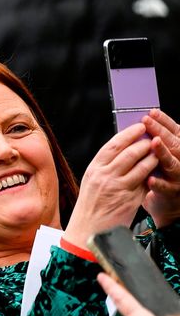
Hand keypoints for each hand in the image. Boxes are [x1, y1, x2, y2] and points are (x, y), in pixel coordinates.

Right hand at [64, 123, 157, 247]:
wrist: (88, 231)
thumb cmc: (90, 206)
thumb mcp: (91, 181)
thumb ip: (105, 167)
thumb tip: (124, 150)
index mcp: (94, 169)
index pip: (113, 144)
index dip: (129, 133)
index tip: (140, 127)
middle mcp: (105, 176)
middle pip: (129, 152)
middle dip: (144, 143)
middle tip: (153, 137)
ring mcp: (118, 188)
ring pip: (141, 165)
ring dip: (152, 157)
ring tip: (157, 152)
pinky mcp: (130, 200)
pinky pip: (146, 182)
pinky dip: (153, 174)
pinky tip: (157, 170)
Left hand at [142, 110, 179, 226]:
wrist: (169, 203)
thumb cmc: (160, 174)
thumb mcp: (159, 155)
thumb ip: (153, 142)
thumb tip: (139, 124)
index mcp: (179, 149)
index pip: (175, 131)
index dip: (164, 121)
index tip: (152, 111)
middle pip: (175, 143)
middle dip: (161, 131)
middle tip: (147, 121)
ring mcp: (179, 177)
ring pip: (173, 163)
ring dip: (163, 152)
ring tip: (153, 143)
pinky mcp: (173, 193)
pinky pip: (166, 188)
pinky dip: (159, 184)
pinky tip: (150, 179)